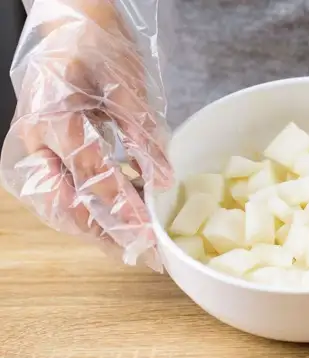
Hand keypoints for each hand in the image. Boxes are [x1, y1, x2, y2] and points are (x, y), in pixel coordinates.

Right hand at [1, 0, 171, 268]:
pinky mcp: (40, 163)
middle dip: (111, 236)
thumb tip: (163, 181)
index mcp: (53, 118)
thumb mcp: (126, 87)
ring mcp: (31, 156)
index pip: (91, 176)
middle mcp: (34, 144)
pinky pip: (65, 200)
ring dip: (103, 233)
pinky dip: (96, 215)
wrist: (68, 35)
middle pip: (68, 208)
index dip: (123, 208)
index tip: (150, 233)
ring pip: (63, 212)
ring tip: (141, 248)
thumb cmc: (96, 52)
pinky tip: (127, 222)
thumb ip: (143, 134)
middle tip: (148, 256)